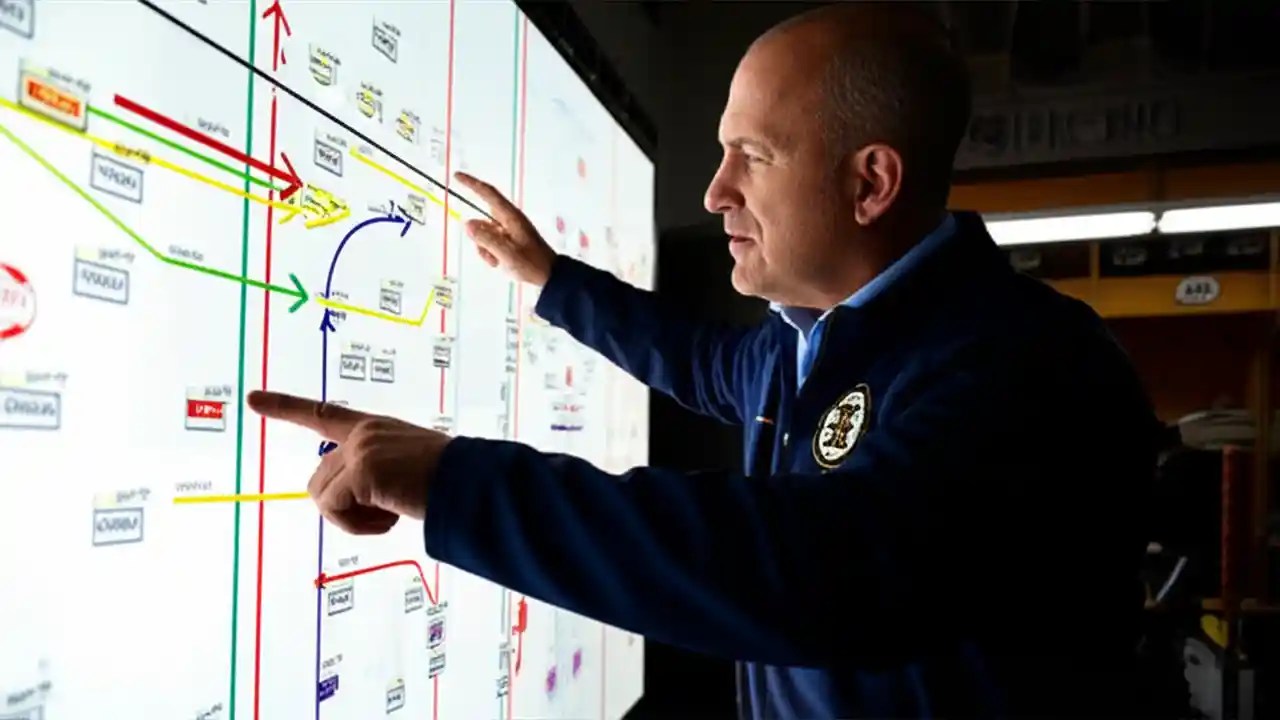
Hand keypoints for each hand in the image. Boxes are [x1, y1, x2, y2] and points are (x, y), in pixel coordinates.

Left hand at [246, 390, 450, 533]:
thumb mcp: (410, 469)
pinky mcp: (361, 471)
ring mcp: (361, 449)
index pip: (323, 415)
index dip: (286, 407)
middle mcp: (364, 433)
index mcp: (375, 428)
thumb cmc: (453, 483)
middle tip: (387, 515)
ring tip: (391, 516)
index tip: (253, 399)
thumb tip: (351, 503)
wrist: (473, 484)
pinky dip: (358, 526)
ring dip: (352, 518)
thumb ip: (377, 473)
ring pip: (322, 497)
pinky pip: (335, 511)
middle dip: (345, 507)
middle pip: (319, 479)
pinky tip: (391, 520)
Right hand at [454, 170, 556, 286]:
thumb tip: (468, 224)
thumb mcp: (507, 253)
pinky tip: (499, 262)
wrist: (549, 275)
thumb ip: (486, 239)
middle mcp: (507, 219)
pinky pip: (489, 242)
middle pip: (481, 219)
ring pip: (483, 234)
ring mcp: (507, 230)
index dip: (471, 183)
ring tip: (499, 261)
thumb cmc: (531, 263)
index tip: (456, 176)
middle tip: (491, 254)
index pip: (488, 194)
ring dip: (484, 248)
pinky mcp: (507, 240)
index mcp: (510, 216)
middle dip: (479, 237)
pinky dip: (489, 252)